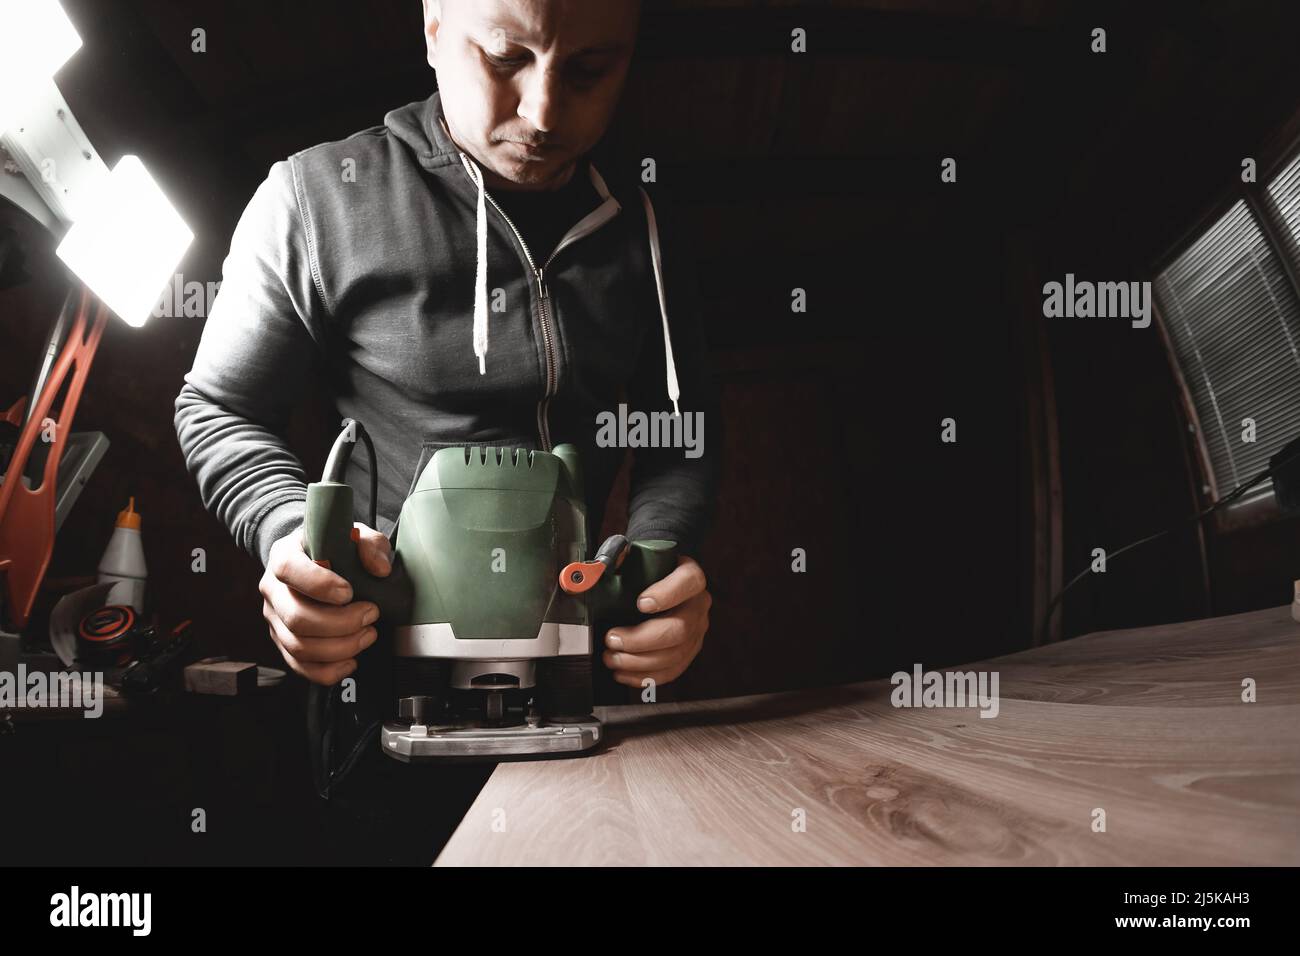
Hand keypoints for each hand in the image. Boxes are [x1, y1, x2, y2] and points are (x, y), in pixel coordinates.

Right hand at [259, 523, 390, 684]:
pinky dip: (328, 670)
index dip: (319, 585)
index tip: (349, 592)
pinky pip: (300, 666)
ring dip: (340, 647)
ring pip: (299, 646)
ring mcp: (275, 618)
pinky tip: (351, 661)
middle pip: (296, 617)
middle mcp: (273, 589)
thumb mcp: (356, 535)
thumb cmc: (335, 549)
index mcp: (284, 555)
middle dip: (341, 623)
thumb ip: (371, 545)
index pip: (289, 570)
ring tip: (368, 635)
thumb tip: (380, 569)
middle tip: (371, 615)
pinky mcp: (283, 641)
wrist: (315, 561)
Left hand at [602, 555, 711, 688]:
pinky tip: (623, 672)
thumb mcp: (635, 557)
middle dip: (641, 640)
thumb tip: (594, 572)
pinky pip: (671, 670)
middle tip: (613, 639)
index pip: (688, 582)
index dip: (666, 595)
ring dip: (638, 662)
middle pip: (680, 628)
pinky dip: (645, 676)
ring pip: (675, 655)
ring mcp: (696, 630)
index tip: (641, 603)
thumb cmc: (649, 571)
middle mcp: (697, 604)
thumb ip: (618, 559)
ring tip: (612, 658)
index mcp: (689, 576)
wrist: (660, 581)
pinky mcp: (688, 651)